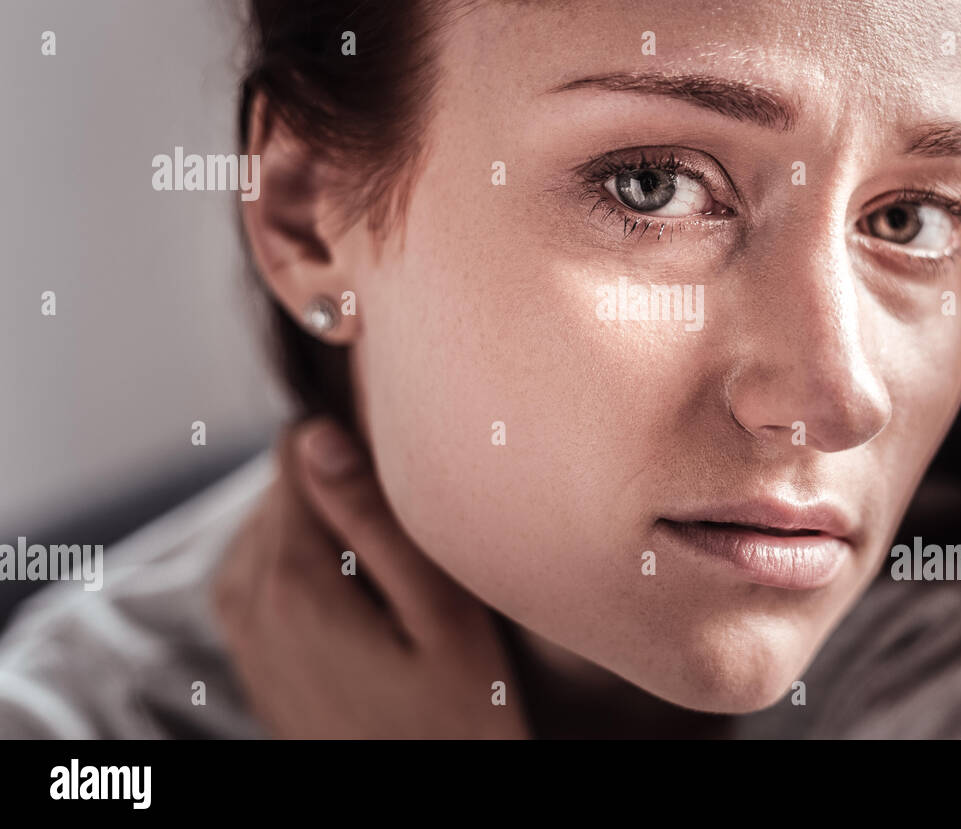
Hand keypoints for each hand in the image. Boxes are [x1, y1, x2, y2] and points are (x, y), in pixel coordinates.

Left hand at [212, 417, 528, 737]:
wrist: (420, 809)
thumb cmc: (454, 718)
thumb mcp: (439, 613)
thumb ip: (374, 520)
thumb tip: (318, 434)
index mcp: (289, 578)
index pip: (296, 452)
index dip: (355, 452)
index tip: (404, 493)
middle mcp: (246, 598)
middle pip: (282, 489)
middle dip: (341, 494)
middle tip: (409, 547)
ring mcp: (242, 630)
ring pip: (271, 527)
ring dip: (325, 531)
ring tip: (391, 578)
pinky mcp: (252, 654)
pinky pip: (263, 570)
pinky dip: (307, 565)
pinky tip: (361, 601)